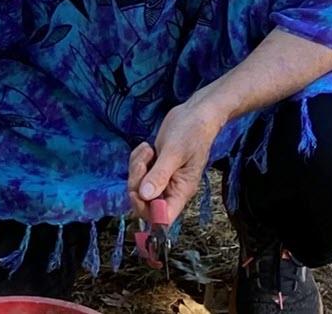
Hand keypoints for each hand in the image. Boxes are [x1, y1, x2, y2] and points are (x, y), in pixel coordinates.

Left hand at [128, 95, 225, 227]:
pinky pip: (138, 173)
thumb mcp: (174, 152)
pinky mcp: (155, 168)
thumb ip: (160, 175)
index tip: (138, 192)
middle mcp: (171, 189)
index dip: (146, 211)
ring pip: (138, 186)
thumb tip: (145, 196)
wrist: (194, 114)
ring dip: (137, 168)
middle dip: (137, 182)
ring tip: (148, 150)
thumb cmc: (191, 132)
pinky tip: (148, 148)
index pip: (163, 218)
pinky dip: (138, 160)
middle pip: (145, 202)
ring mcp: (162, 179)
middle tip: (143, 162)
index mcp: (181, 191)